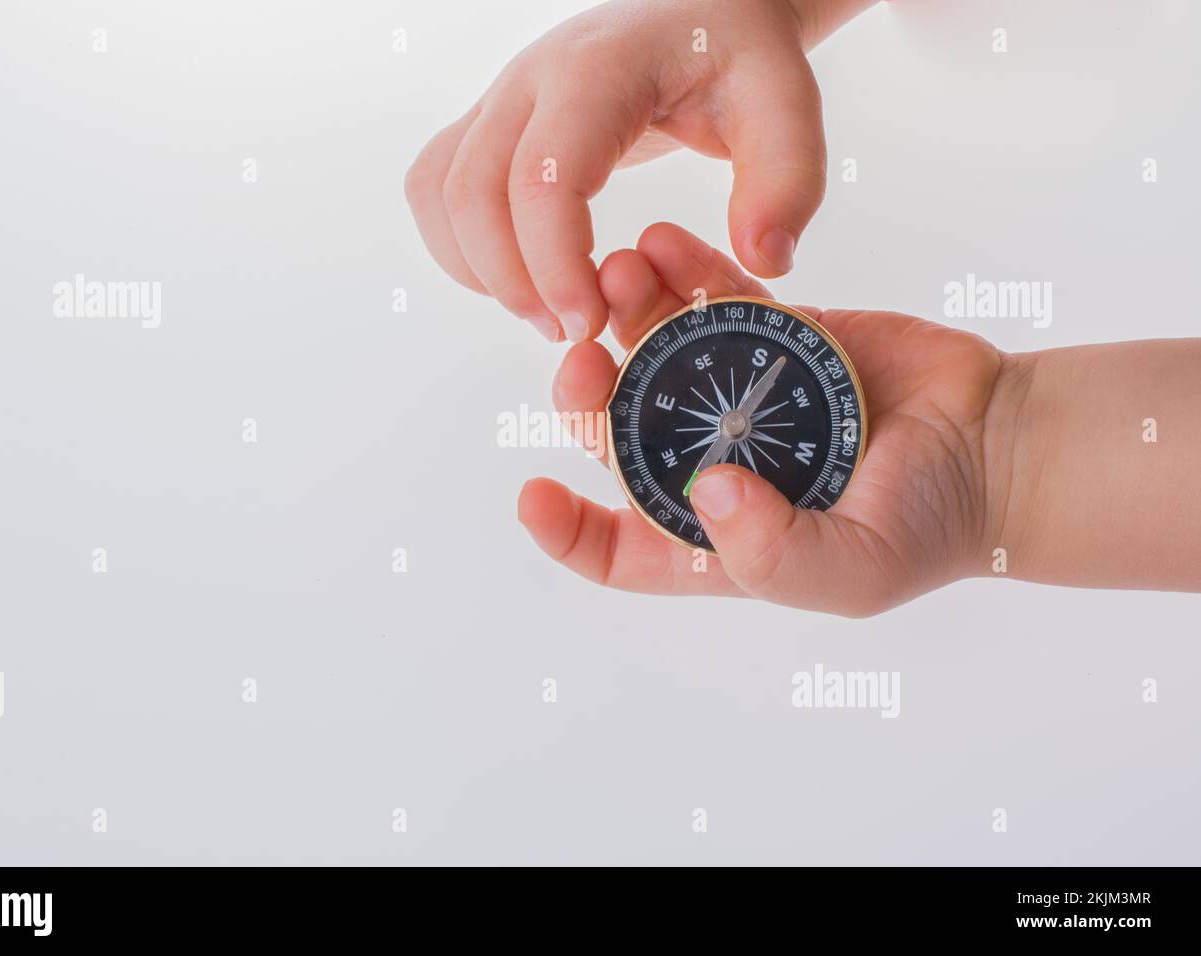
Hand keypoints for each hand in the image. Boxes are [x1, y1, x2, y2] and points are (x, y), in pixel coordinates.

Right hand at [405, 0, 850, 342]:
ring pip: (441, 193)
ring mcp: (499, 99)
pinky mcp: (486, 122)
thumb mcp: (786, 104)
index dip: (553, 263)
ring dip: (479, 270)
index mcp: (597, 72)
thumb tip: (763, 258)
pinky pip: (434, 188)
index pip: (542, 176)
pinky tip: (517, 280)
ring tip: (547, 312)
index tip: (588, 323)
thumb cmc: (736, 58)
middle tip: (572, 332)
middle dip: (514, 282)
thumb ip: (788, 180)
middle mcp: (529, 79)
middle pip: (474, 193)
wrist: (698, 13)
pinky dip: (459, 248)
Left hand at [518, 222, 1014, 616]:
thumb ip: (775, 551)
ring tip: (611, 276)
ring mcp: (736, 393)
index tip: (534, 496)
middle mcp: (709, 462)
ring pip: (652, 354)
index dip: (568, 529)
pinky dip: (682, 271)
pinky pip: (710, 298)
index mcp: (711, 537)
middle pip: (618, 431)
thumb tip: (707, 491)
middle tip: (580, 359)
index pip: (618, 545)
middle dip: (586, 397)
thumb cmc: (926, 526)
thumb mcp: (851, 570)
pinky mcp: (771, 333)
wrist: (996, 440)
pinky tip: (656, 243)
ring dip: (619, 317)